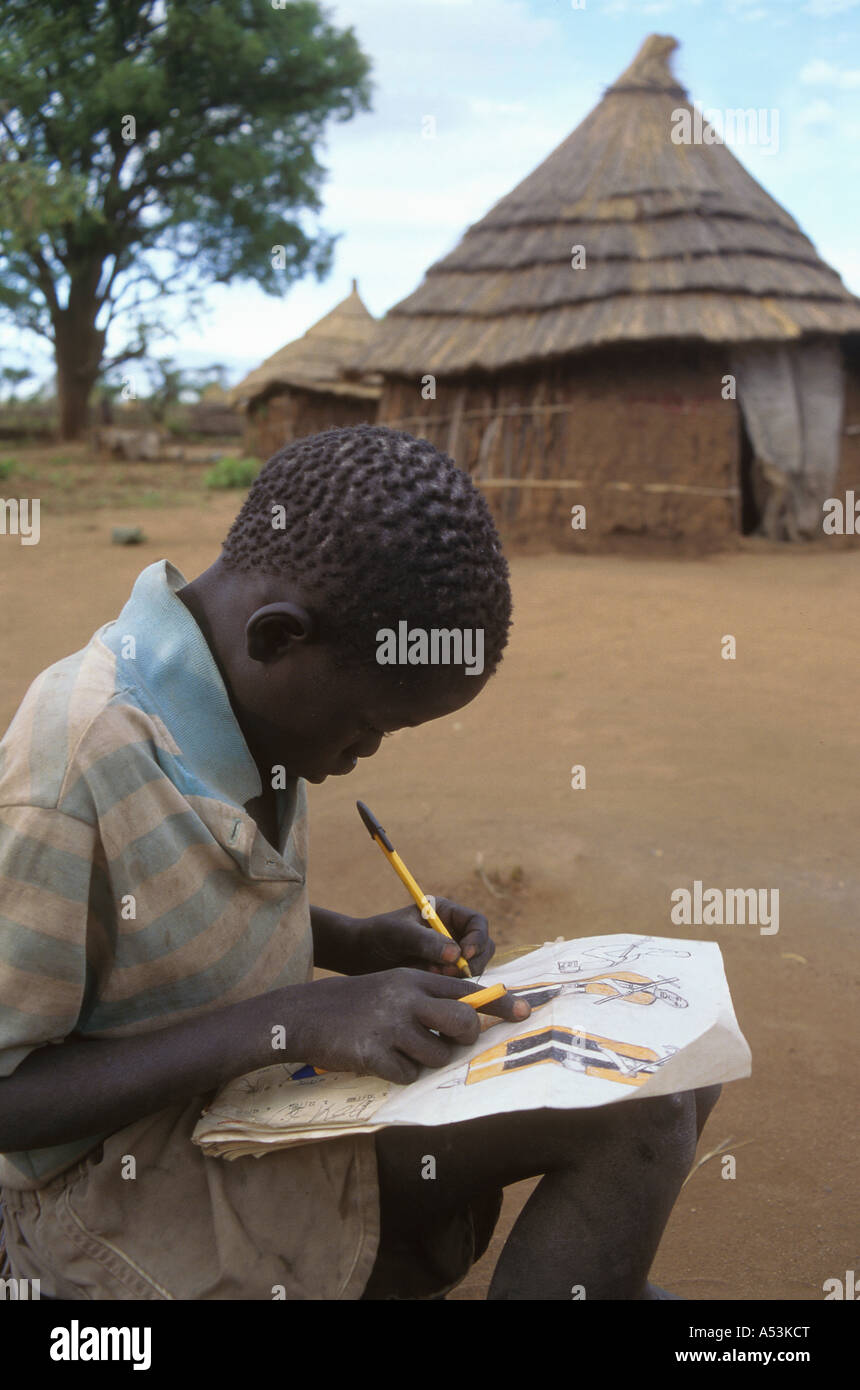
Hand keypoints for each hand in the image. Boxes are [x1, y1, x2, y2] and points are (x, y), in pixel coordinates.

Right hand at [298, 968, 529, 1085]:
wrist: (306, 1012)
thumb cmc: (360, 1002)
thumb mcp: (395, 985)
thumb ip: (431, 995)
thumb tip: (477, 1013)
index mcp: (414, 978)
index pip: (468, 989)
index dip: (501, 1003)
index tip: (526, 1012)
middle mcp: (406, 998)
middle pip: (465, 1022)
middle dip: (467, 1037)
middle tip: (452, 1040)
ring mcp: (390, 1026)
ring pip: (441, 1055)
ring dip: (431, 1060)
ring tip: (407, 1051)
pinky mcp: (374, 1054)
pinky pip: (411, 1075)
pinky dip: (404, 1073)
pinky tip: (385, 1061)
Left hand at [350, 897, 495, 976]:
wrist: (360, 956)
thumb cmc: (379, 935)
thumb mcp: (401, 934)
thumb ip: (427, 942)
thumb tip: (456, 955)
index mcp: (447, 914)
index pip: (477, 924)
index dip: (477, 939)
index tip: (465, 955)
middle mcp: (453, 934)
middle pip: (483, 948)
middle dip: (472, 962)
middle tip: (451, 972)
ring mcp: (449, 956)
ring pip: (472, 969)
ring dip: (458, 975)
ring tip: (431, 973)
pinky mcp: (442, 975)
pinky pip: (457, 983)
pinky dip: (448, 985)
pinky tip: (427, 980)